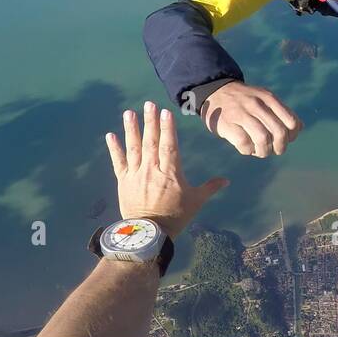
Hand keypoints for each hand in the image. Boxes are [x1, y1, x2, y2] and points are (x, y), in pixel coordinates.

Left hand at [107, 101, 228, 235]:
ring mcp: (136, 174)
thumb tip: (227, 180)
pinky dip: (114, 149)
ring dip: (131, 129)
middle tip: (148, 104)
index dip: (167, 127)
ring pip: (134, 147)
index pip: (169, 144)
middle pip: (151, 141)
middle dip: (150, 121)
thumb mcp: (195, 202)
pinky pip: (118, 162)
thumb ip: (210, 187)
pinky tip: (110, 135)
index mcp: (170, 172)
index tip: (165, 111)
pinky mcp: (123, 181)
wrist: (149, 233)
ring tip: (129, 113)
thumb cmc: (175, 216)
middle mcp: (152, 168)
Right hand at [201, 81, 302, 157]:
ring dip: (265, 151)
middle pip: (279, 132)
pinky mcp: (228, 125)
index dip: (292, 135)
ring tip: (261, 151)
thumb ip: (281, 111)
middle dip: (281, 147)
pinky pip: (244, 143)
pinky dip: (248, 150)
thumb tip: (300, 127)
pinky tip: (247, 148)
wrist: (215, 91)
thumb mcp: (264, 98)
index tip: (287, 140)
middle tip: (276, 150)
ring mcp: (241, 114)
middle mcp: (257, 105)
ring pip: (263, 139)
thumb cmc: (244, 100)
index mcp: (269, 98)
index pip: (291, 121)